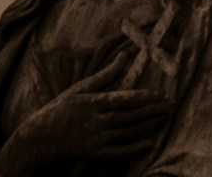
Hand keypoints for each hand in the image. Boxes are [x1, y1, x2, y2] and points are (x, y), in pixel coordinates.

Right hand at [0, 68, 185, 176]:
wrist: (40, 138)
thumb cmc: (61, 109)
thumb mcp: (81, 89)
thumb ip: (106, 74)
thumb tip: (125, 55)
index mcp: (92, 103)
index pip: (122, 99)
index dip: (142, 97)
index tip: (160, 94)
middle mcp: (95, 121)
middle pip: (129, 116)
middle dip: (152, 110)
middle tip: (171, 105)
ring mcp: (94, 139)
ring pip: (127, 132)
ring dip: (148, 126)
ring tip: (165, 118)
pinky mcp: (93, 155)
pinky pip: (118, 152)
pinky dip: (134, 148)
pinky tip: (149, 143)